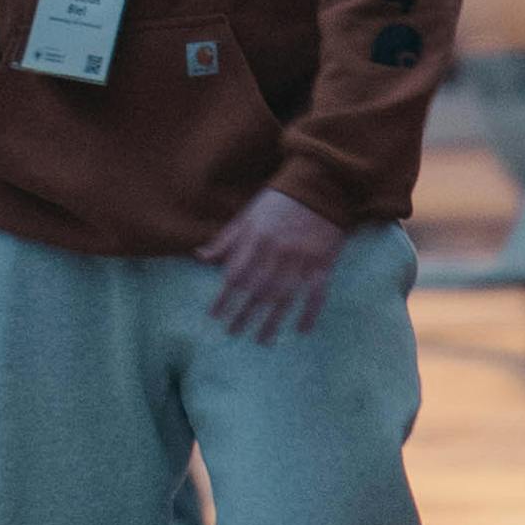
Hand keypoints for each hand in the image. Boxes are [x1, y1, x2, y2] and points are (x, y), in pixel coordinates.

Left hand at [201, 183, 344, 344]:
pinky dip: (310, 313)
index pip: (236, 274)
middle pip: (258, 291)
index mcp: (257, 238)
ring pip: (285, 297)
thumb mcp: (248, 214)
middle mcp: (278, 252)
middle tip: (233, 332)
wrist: (320, 184)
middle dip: (244, 315)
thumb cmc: (279, 200)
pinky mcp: (324, 263)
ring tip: (261, 340)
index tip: (215, 316)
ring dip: (272, 321)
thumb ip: (226, 239)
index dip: (224, 297)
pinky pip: (317, 293)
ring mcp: (303, 259)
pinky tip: (301, 330)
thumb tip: (200, 258)